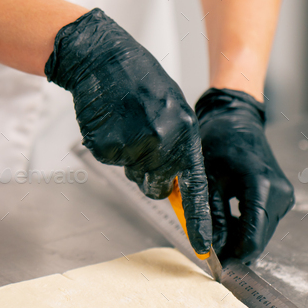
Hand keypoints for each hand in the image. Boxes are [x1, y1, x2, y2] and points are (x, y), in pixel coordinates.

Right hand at [45, 8, 211, 253]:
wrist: (102, 59)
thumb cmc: (142, 84)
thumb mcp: (174, 111)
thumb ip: (179, 148)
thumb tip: (177, 185)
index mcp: (184, 133)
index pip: (194, 186)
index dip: (199, 220)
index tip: (204, 247)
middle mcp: (161, 143)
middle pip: (155, 185)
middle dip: (150, 172)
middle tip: (143, 137)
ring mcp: (131, 146)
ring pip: (132, 173)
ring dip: (130, 155)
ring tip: (128, 121)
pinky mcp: (105, 148)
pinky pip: (112, 161)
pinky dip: (110, 146)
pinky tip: (112, 121)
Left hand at [195, 88, 293, 262]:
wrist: (236, 121)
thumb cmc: (217, 144)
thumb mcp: (206, 180)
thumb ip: (211, 217)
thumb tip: (212, 250)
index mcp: (262, 188)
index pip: (252, 240)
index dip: (233, 258)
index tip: (215, 267)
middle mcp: (281, 194)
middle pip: (259, 241)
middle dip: (236, 250)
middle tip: (210, 252)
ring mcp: (285, 196)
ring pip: (262, 234)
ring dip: (241, 239)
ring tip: (216, 230)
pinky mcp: (283, 197)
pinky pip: (265, 223)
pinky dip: (247, 228)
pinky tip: (229, 220)